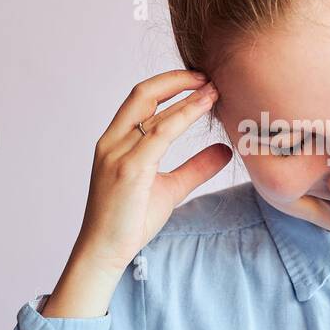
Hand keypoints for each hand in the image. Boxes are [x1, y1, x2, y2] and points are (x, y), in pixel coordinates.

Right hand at [73, 69, 233, 276]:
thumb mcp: (170, 188)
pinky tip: (204, 108)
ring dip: (186, 96)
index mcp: (116, 142)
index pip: (141, 99)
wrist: (104, 252)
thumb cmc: (130, 221)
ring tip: (214, 89)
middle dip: (176, 79)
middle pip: (143, 93)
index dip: (170, 84)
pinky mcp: (128, 170)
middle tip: (209, 76)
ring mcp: (117, 154)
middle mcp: (112, 142)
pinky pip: (159, 134)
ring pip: (154, 112)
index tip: (200, 80)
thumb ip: (195, 168)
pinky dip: (184, 116)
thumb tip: (225, 151)